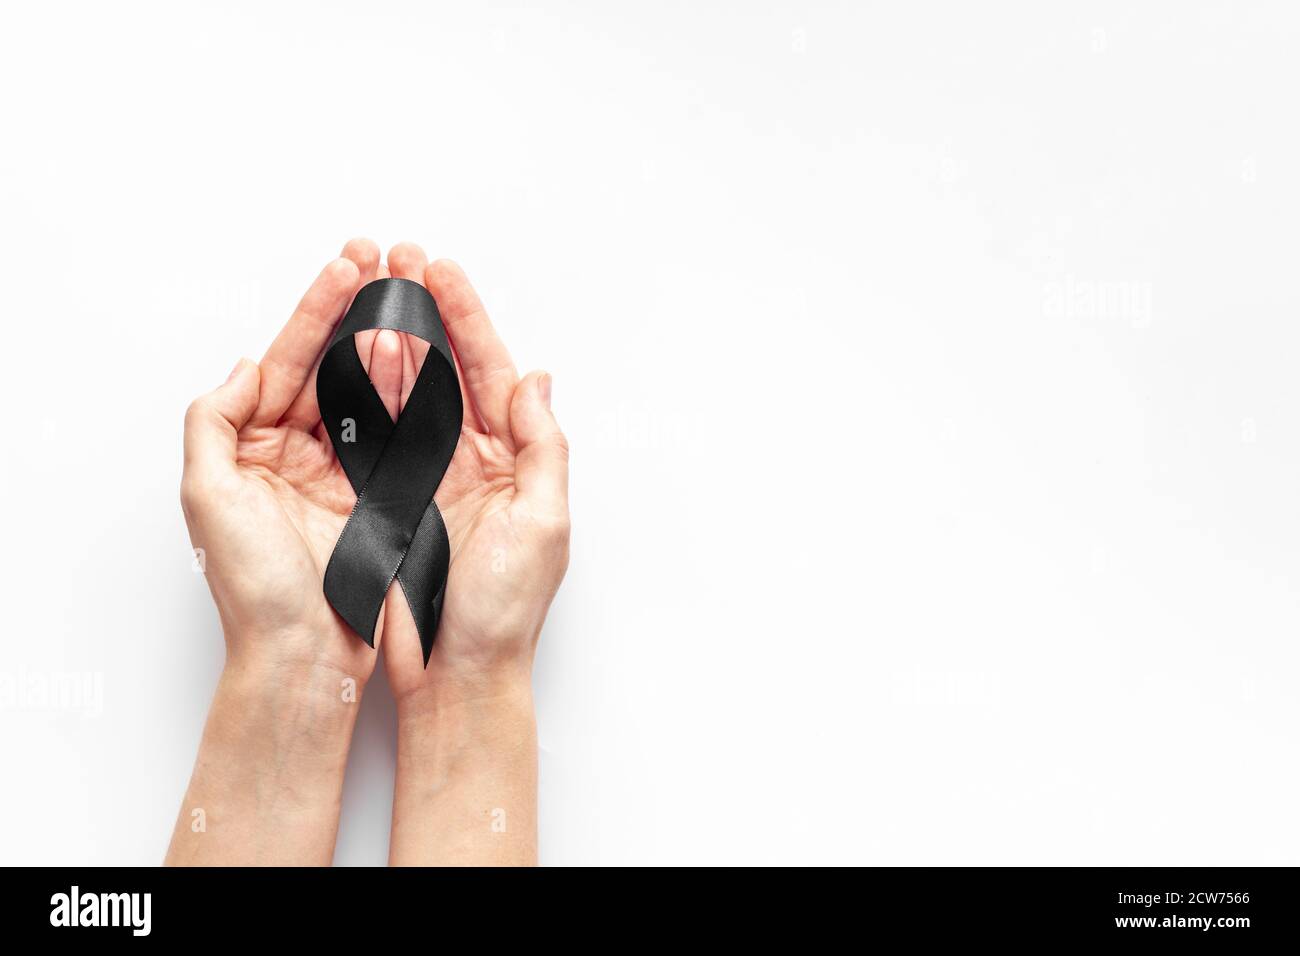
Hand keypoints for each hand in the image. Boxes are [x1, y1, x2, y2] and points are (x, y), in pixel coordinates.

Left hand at [172, 244, 401, 863]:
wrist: (306, 660)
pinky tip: (430, 362)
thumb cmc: (256, 591)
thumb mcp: (205, 497)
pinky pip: (400, 437)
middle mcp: (297, 455)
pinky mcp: (379, 500)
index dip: (321, 308)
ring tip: (414, 294)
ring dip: (393, 343)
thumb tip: (245, 365)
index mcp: (252, 446)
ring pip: (372, 393)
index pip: (292, 359)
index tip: (351, 266)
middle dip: (362, 308)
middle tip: (388, 258)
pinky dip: (414, 398)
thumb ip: (212, 421)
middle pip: (334, 364)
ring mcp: (342, 475)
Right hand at [341, 242, 570, 704]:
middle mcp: (473, 461)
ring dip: (389, 343)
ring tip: (367, 296)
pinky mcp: (391, 501)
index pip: (490, 371)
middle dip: (423, 314)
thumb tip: (537, 378)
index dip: (466, 318)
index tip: (440, 271)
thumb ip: (542, 446)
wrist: (456, 675)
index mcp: (514, 460)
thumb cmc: (505, 610)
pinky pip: (373, 436)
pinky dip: (361, 397)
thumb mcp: (543, 522)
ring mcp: (429, 479)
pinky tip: (347, 360)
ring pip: (405, 394)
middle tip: (396, 262)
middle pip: (446, 369)